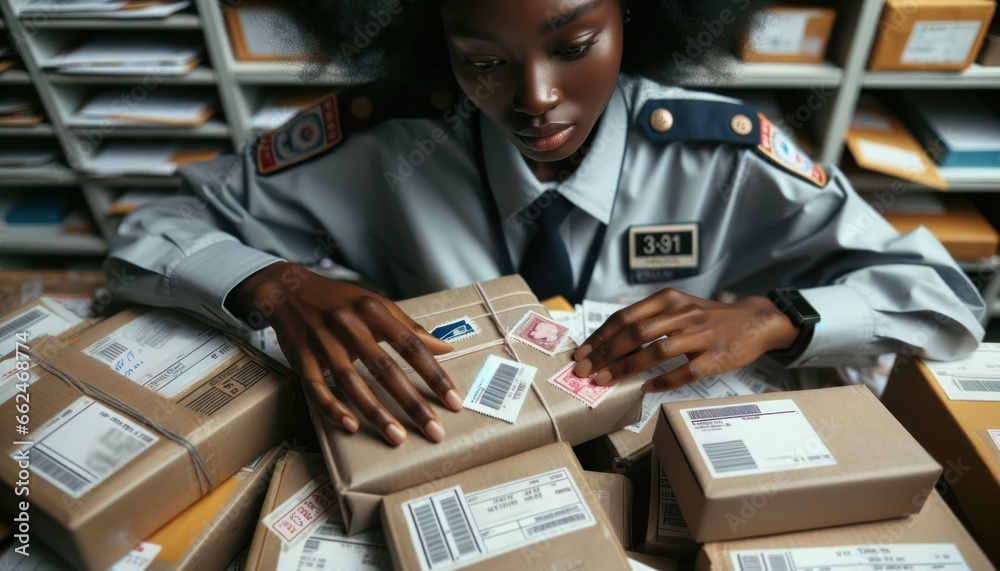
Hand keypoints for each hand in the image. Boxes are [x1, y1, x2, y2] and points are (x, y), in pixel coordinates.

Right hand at [226, 262, 461, 445]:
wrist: (288, 288)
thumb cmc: (340, 300)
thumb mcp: (377, 304)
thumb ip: (410, 328)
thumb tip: (446, 348)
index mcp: (373, 310)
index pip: (411, 346)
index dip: (434, 375)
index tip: (453, 400)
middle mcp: (349, 325)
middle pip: (385, 368)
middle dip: (412, 402)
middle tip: (434, 430)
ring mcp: (323, 341)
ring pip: (352, 382)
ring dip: (376, 412)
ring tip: (397, 437)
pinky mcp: (300, 357)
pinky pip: (317, 387)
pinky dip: (333, 407)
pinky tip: (351, 426)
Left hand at [571, 289, 799, 391]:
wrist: (754, 320)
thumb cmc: (708, 317)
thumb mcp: (677, 307)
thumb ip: (648, 319)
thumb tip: (609, 343)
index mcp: (668, 300)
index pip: (625, 317)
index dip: (600, 336)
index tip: (581, 353)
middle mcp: (682, 314)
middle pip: (636, 333)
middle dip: (606, 353)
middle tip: (585, 370)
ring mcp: (700, 335)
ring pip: (657, 351)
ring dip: (627, 368)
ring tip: (606, 381)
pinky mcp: (716, 357)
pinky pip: (685, 371)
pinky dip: (663, 381)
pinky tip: (645, 389)